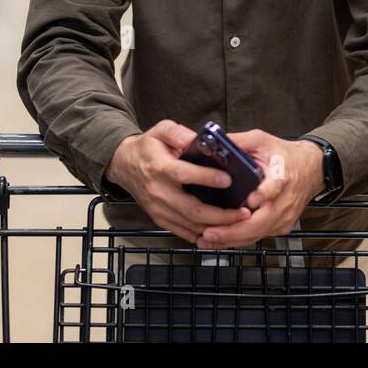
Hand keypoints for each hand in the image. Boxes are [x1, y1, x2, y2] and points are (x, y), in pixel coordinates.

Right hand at [104, 120, 250, 243]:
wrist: (124, 166)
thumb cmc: (147, 148)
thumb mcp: (161, 131)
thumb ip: (178, 133)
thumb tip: (196, 139)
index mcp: (160, 167)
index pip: (184, 174)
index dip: (206, 177)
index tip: (228, 179)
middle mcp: (160, 191)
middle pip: (192, 209)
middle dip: (221, 214)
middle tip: (243, 212)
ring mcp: (159, 208)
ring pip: (190, 224)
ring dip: (216, 227)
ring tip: (238, 223)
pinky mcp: (160, 219)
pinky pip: (183, 232)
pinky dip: (202, 236)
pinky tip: (220, 234)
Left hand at [195, 131, 325, 249]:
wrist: (310, 169)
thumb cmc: (285, 156)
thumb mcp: (262, 140)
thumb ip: (240, 142)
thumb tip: (213, 142)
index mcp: (282, 174)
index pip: (275, 187)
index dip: (263, 194)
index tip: (251, 200)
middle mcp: (285, 200)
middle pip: (262, 221)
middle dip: (234, 230)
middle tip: (210, 232)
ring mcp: (284, 216)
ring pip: (258, 233)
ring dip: (232, 239)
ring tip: (208, 239)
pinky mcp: (281, 226)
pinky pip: (259, 236)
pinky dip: (239, 240)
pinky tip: (220, 241)